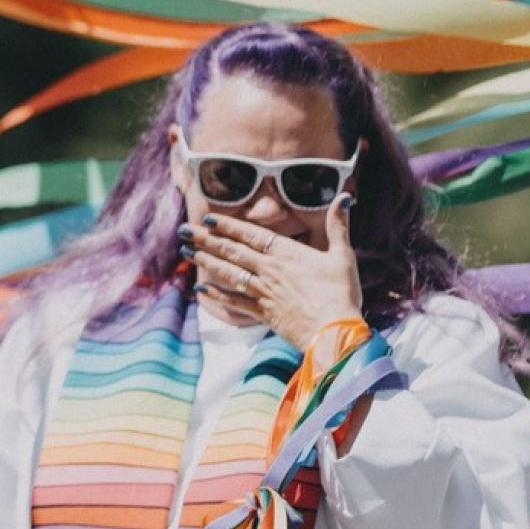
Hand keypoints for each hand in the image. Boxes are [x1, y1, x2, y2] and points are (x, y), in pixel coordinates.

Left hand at [180, 195, 361, 349]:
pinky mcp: (262, 312)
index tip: (208, 218)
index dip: (228, 226)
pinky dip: (216, 294)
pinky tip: (200, 288)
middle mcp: (270, 270)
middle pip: (232, 251)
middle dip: (206, 239)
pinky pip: (234, 301)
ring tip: (186, 251)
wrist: (335, 331)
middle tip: (185, 230)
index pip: (251, 235)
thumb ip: (339, 226)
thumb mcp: (343, 256)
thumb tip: (345, 197)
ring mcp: (263, 291)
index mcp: (287, 254)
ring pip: (229, 272)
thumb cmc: (340, 293)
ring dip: (205, 261)